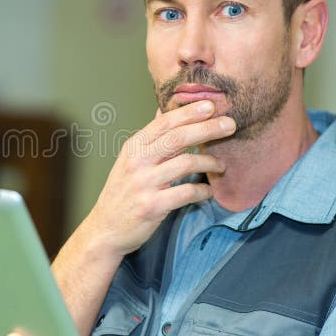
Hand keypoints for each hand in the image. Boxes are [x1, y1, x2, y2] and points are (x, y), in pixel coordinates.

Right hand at [83, 100, 234, 256]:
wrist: (105, 229)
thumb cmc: (122, 192)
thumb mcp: (130, 160)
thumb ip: (150, 138)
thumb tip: (164, 110)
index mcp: (133, 147)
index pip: (163, 123)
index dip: (188, 112)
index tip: (210, 105)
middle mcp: (137, 162)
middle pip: (177, 138)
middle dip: (207, 128)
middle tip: (230, 124)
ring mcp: (144, 184)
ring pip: (185, 163)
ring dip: (209, 162)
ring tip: (221, 165)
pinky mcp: (152, 206)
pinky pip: (186, 193)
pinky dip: (202, 190)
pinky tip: (208, 191)